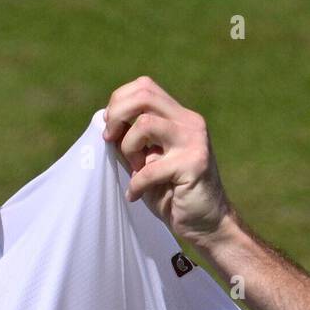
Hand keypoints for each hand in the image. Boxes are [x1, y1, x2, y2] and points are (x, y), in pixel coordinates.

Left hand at [101, 76, 234, 247]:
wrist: (206, 222)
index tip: (109, 129)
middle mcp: (189, 122)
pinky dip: (136, 184)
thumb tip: (104, 123)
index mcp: (178, 116)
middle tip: (110, 141)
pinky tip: (136, 196)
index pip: (145, 87)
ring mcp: (194, 141)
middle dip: (117, 116)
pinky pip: (150, 168)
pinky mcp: (194, 164)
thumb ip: (129, 140)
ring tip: (134, 170)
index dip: (119, 102)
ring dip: (128, 149)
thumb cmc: (171, 193)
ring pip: (145, 124)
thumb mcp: (144, 161)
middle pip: (144, 95)